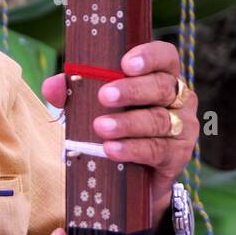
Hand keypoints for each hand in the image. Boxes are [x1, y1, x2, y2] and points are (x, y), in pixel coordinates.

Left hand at [42, 40, 197, 225]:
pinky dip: (133, 149)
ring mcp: (183, 127)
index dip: (149, 56)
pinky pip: (157, 149)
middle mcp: (179, 98)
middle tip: (104, 96)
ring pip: (159, 120)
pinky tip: (112, 150)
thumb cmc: (118, 129)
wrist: (133, 178)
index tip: (125, 63)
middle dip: (132, 90)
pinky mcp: (178, 155)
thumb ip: (75, 93)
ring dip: (128, 123)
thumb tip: (52, 87)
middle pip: (161, 87)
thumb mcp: (96, 107)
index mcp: (162, 76)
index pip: (165, 56)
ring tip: (101, 127)